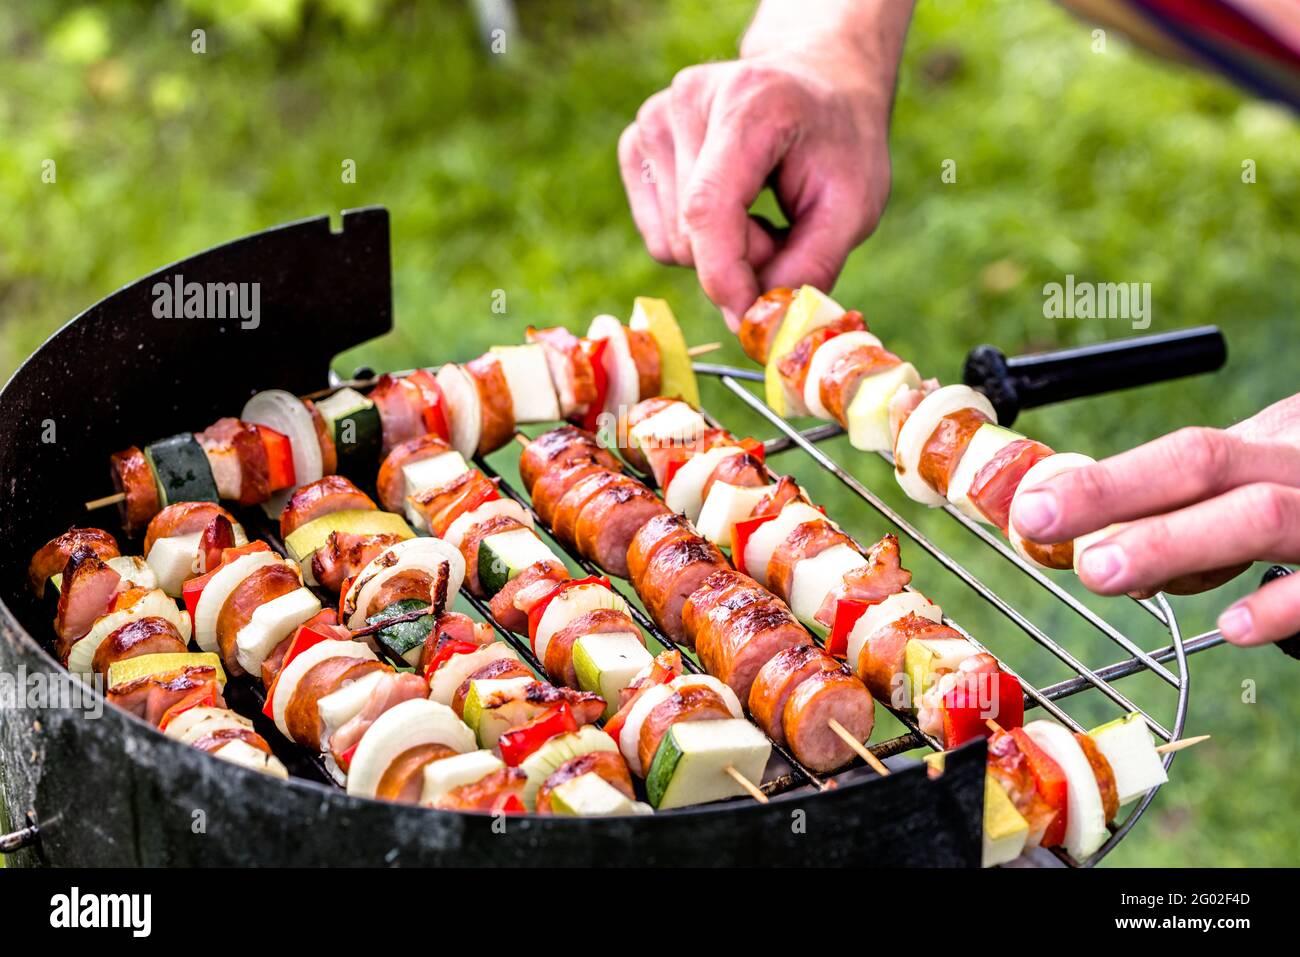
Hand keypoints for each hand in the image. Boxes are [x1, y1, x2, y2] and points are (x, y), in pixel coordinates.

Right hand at [618, 2, 909, 329]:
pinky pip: (657, 235)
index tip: (750, 318)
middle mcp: (688, 100)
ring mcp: (654, 118)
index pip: (709, 206)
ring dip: (720, 253)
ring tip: (760, 216)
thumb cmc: (839, 144)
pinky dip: (696, 241)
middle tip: (784, 236)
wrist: (816, 86)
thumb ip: (811, 267)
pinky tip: (730, 207)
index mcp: (749, 101)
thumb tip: (757, 326)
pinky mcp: (636, 143)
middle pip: (691, 233)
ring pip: (670, 242)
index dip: (724, 274)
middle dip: (740, 261)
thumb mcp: (854, 206)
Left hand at [1010, 393, 1299, 645]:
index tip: (1031, 508)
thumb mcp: (1268, 492)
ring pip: (1266, 515)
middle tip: (1043, 525)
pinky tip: (1234, 627)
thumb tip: (1102, 552)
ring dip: (1178, 543)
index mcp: (1278, 445)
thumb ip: (1197, 523)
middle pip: (1209, 463)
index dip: (1104, 481)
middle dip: (1119, 493)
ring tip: (1106, 571)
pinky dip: (1286, 606)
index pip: (1184, 454)